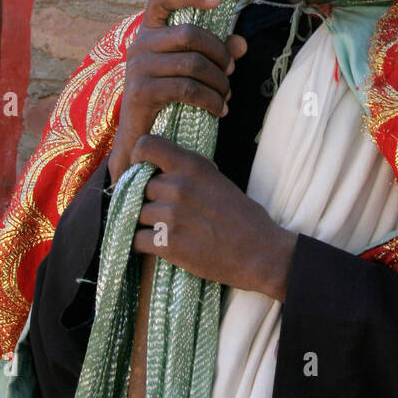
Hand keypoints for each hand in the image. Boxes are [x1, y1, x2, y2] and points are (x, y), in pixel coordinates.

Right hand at [108, 0, 247, 185]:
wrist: (139, 140)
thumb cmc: (168, 99)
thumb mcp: (192, 71)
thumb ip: (216, 53)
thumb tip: (241, 42)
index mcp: (149, 31)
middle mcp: (139, 44)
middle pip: (190, 34)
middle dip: (219, 54)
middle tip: (231, 73)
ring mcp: (137, 67)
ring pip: (193, 63)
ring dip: (219, 81)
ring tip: (227, 96)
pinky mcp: (141, 91)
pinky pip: (187, 88)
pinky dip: (210, 99)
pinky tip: (219, 109)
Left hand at [131, 136, 297, 300]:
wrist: (260, 252)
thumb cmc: (244, 217)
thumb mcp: (218, 181)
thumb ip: (190, 174)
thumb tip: (164, 171)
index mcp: (193, 166)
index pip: (147, 145)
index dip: (138, 158)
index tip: (142, 170)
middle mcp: (178, 186)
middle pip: (139, 186)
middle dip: (148, 198)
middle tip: (163, 211)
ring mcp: (171, 215)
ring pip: (136, 214)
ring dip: (146, 223)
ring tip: (165, 231)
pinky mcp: (167, 244)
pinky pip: (136, 239)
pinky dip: (142, 245)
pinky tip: (157, 246)